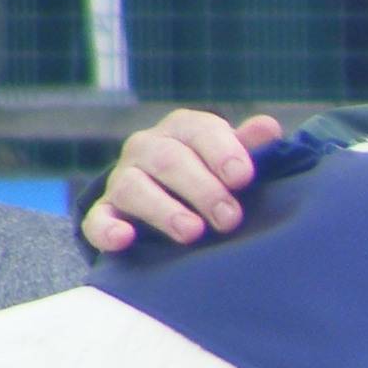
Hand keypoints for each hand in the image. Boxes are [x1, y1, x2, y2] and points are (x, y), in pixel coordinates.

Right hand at [82, 109, 284, 251]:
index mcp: (183, 130)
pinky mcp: (105, 212)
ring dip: (164, 210)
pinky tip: (125, 239)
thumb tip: (269, 129)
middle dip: (202, 190)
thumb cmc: (211, 173)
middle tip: (230, 219)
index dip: (222, 153)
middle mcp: (147, 148)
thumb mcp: (230, 157)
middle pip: (169, 161)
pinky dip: (108, 230)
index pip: (200, 132)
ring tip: (193, 233)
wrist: (167, 194)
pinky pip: (98, 219)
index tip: (243, 178)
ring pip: (133, 188)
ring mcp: (123, 179)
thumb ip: (247, 147)